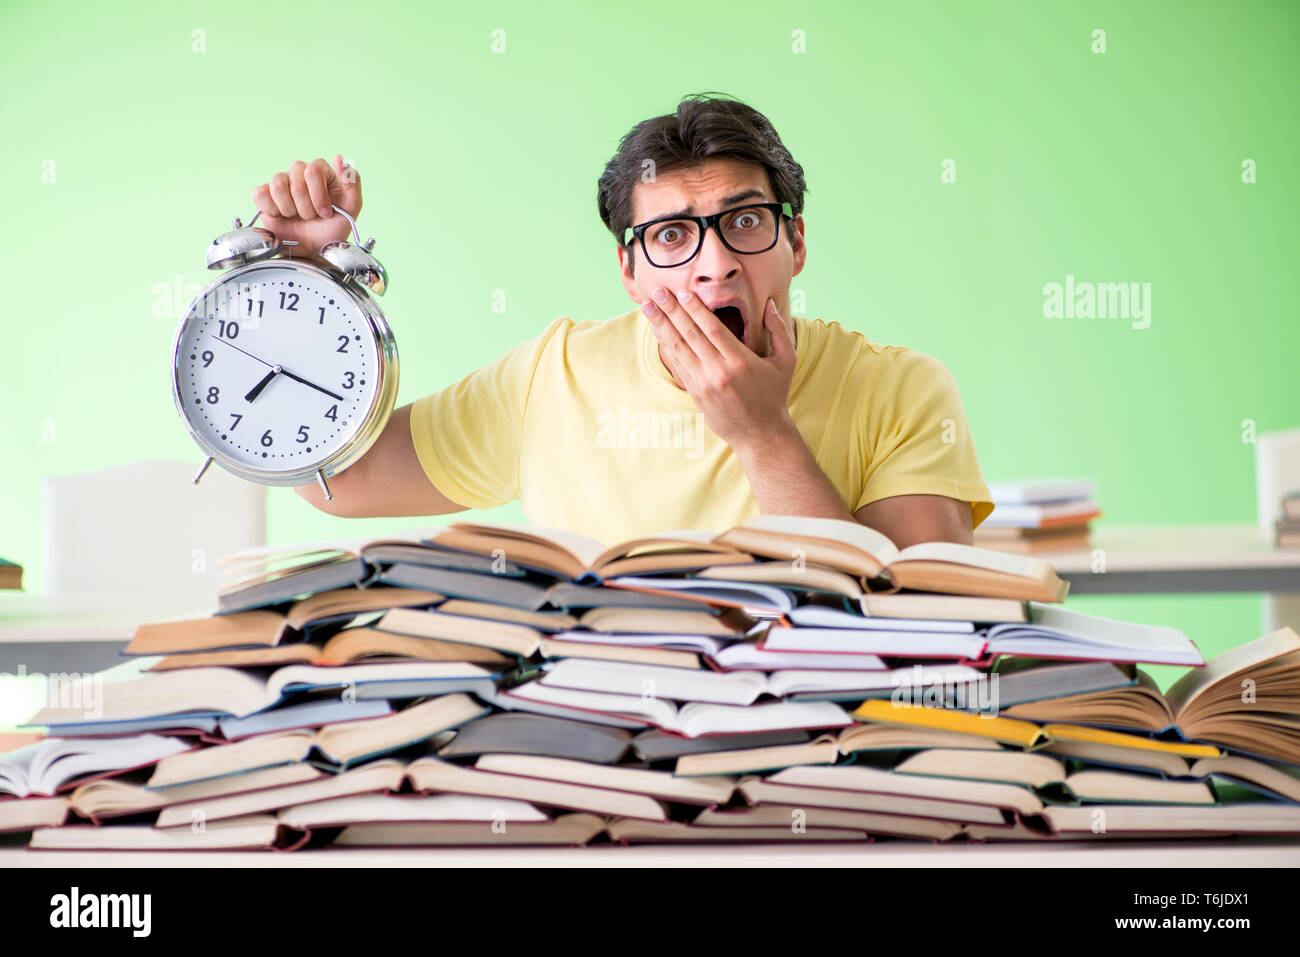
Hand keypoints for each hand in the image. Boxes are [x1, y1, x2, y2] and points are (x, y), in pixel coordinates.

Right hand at [252, 154, 361, 257]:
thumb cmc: (331, 230)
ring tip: (297, 217)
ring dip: (290, 209)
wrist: (312, 251)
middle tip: (311, 217)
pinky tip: (281, 215)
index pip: (313, 171)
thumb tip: (339, 157)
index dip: (319, 196)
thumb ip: (352, 181)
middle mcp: (300, 172)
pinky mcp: (264, 194)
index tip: (325, 213)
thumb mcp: (351, 208)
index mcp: (321, 172)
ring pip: (278, 185)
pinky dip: (272, 209)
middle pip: (296, 178)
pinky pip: (260, 194)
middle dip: (306, 206)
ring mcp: (281, 182)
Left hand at [641, 288, 797, 453]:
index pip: (712, 329)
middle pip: (690, 335)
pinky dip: (667, 347)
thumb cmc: (774, 395)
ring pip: (678, 349)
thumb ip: (779, 331)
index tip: (682, 292)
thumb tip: (771, 304)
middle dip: (671, 311)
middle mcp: (718, 372)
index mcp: (740, 361)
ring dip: (661, 326)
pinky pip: (678, 365)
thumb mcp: (786, 362)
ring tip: (648, 308)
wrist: (760, 435)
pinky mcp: (695, 394)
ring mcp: (704, 385)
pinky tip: (658, 331)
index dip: (695, 309)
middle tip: (656, 292)